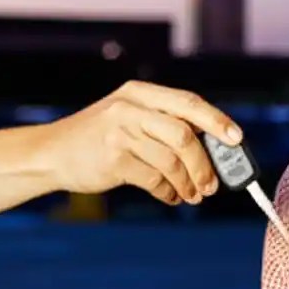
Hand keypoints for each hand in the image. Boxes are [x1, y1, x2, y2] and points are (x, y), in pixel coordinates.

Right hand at [40, 80, 242, 204]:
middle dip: (204, 163)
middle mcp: (130, 108)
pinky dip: (168, 192)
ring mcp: (120, 133)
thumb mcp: (128, 117)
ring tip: (191, 194)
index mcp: (140, 92)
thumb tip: (212, 149)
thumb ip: (163, 124)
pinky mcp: (113, 159)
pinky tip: (171, 196)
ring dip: (188, 183)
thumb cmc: (98, 138)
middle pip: (184, 135)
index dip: (216, 121)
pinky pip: (154, 180)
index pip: (188, 102)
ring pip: (171, 161)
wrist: (51, 153)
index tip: (236, 139)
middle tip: (212, 185)